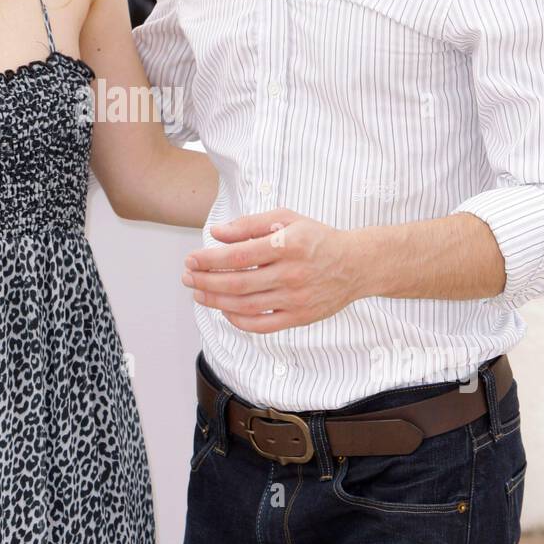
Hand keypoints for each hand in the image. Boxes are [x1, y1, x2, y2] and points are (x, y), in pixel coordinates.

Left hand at [180, 207, 358, 332]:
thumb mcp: (286, 218)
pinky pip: (262, 325)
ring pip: (245, 305)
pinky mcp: (300, 317)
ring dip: (216, 301)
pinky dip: (238, 320)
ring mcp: (296, 299)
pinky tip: (224, 309)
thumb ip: (250, 224)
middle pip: (237, 282)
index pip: (238, 255)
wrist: (356, 265)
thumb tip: (216, 233)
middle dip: (205, 281)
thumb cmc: (316, 238)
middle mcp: (291, 273)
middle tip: (187, 277)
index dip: (209, 259)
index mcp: (287, 245)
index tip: (191, 259)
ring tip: (198, 293)